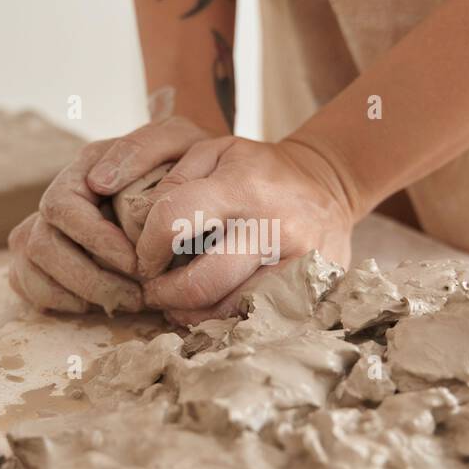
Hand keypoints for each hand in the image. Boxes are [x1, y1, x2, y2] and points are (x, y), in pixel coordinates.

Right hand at [7, 117, 211, 313]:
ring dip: (78, 293)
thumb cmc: (186, 161)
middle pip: (42, 244)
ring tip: (126, 302)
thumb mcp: (175, 140)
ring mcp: (45, 229)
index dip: (94, 239)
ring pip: (31, 267)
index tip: (135, 262)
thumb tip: (97, 183)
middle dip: (89, 278)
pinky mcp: (44, 260)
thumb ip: (142, 147)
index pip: (63, 207)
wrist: (190, 182)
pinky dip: (61, 302)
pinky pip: (31, 286)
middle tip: (136, 297)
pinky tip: (100, 305)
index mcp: (81, 170)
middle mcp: (57, 200)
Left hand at [135, 136, 353, 323]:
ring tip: (177, 301)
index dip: (147, 245)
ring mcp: (294, 263)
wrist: (328, 184)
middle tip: (153, 291)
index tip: (142, 258)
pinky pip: (255, 317)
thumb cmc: (261, 169)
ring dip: (191, 312)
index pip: (175, 219)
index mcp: (241, 187)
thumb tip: (141, 219)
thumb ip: (174, 174)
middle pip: (203, 283)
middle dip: (165, 294)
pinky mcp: (308, 287)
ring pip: (228, 309)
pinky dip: (224, 317)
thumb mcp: (217, 150)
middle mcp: (270, 227)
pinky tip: (210, 306)